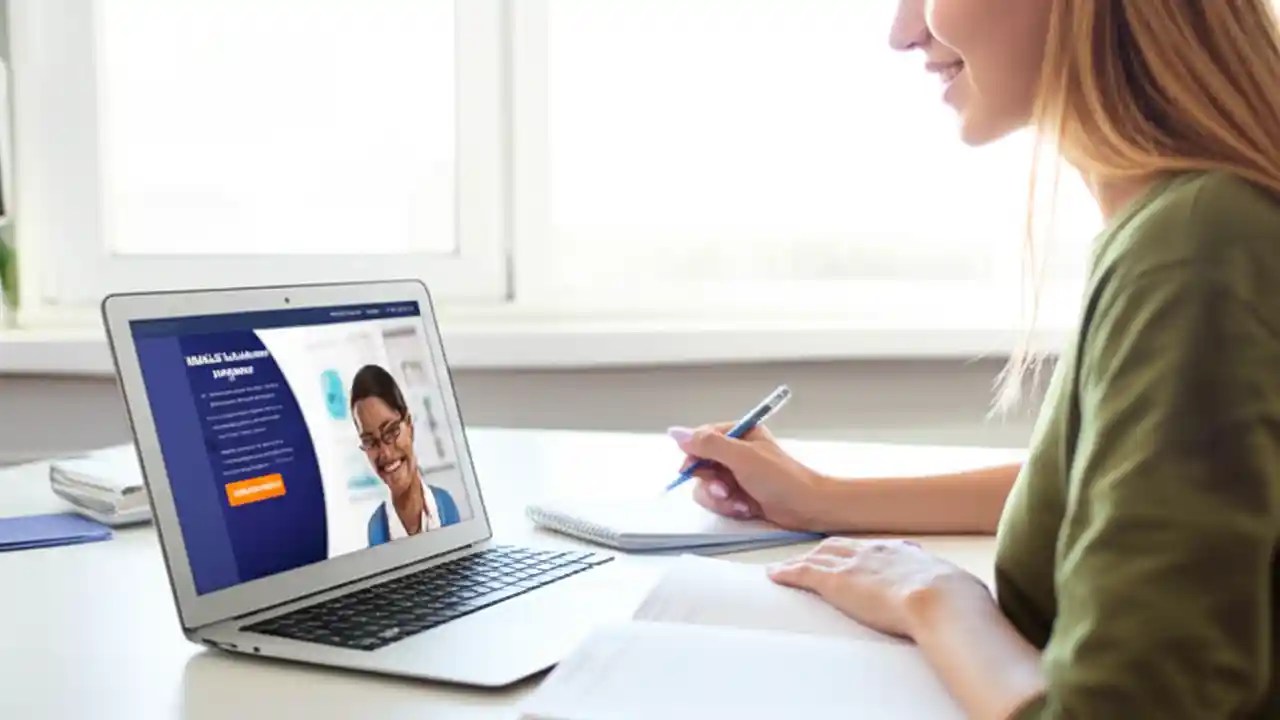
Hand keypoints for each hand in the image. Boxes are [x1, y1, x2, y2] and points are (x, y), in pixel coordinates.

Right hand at [667, 423, 832, 530]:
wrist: (808, 508)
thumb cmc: (781, 478)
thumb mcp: (742, 456)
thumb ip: (708, 444)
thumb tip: (675, 433)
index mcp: (739, 434)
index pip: (701, 439)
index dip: (694, 456)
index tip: (694, 469)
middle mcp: (736, 452)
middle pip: (701, 465)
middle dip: (711, 482)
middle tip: (724, 490)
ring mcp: (737, 475)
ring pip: (707, 486)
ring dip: (721, 499)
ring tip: (740, 503)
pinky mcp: (740, 495)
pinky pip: (719, 501)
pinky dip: (729, 507)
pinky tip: (745, 509)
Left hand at [768, 537, 990, 638]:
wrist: (942, 601)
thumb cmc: (958, 601)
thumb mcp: (958, 589)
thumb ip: (954, 593)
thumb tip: (968, 605)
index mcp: (904, 553)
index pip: (875, 549)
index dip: (859, 552)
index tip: (854, 557)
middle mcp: (876, 551)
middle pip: (841, 545)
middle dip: (825, 550)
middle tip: (812, 556)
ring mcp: (854, 564)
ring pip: (819, 556)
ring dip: (802, 560)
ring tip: (788, 567)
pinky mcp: (836, 581)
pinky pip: (803, 573)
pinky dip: (787, 572)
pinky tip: (775, 575)